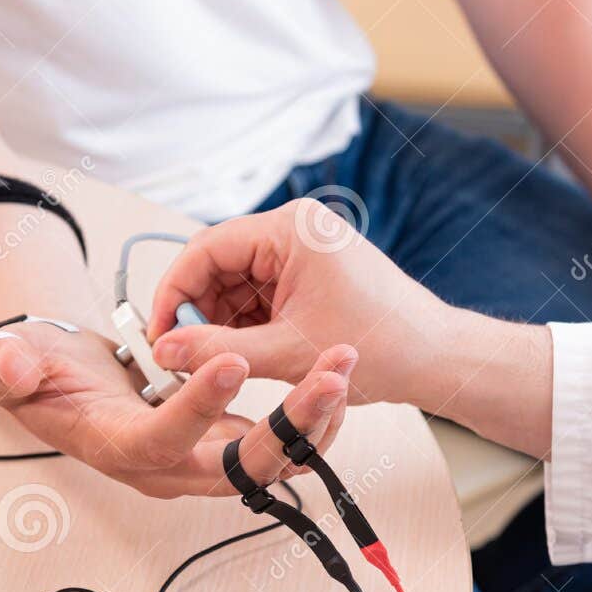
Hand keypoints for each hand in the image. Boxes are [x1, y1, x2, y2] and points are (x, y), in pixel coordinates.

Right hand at [0, 319, 357, 497]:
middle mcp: (167, 468)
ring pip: (269, 461)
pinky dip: (310, 419)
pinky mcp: (222, 445)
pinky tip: (337, 380)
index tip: (232, 360)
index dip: (197, 407)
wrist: (63, 382)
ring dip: (311, 422)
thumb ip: (10, 368)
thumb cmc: (40, 372)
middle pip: (236, 467)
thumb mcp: (13, 363)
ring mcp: (200, 461)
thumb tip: (14, 368)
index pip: (162, 439)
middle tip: (328, 377)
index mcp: (118, 447)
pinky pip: (278, 446)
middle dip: (288, 427)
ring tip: (344, 371)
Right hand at [147, 199, 437, 403]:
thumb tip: (164, 350)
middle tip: (179, 354)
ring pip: (232, 284)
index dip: (172, 292)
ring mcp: (299, 253)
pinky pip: (255, 295)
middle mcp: (293, 231)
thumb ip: (218, 351)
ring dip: (216, 322)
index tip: (157, 333)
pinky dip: (240, 326)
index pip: (205, 248)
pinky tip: (236, 355)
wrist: (435, 359)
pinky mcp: (305, 276)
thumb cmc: (383, 344)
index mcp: (290, 230)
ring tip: (208, 362)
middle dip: (194, 310)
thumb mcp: (287, 352)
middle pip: (215, 265)